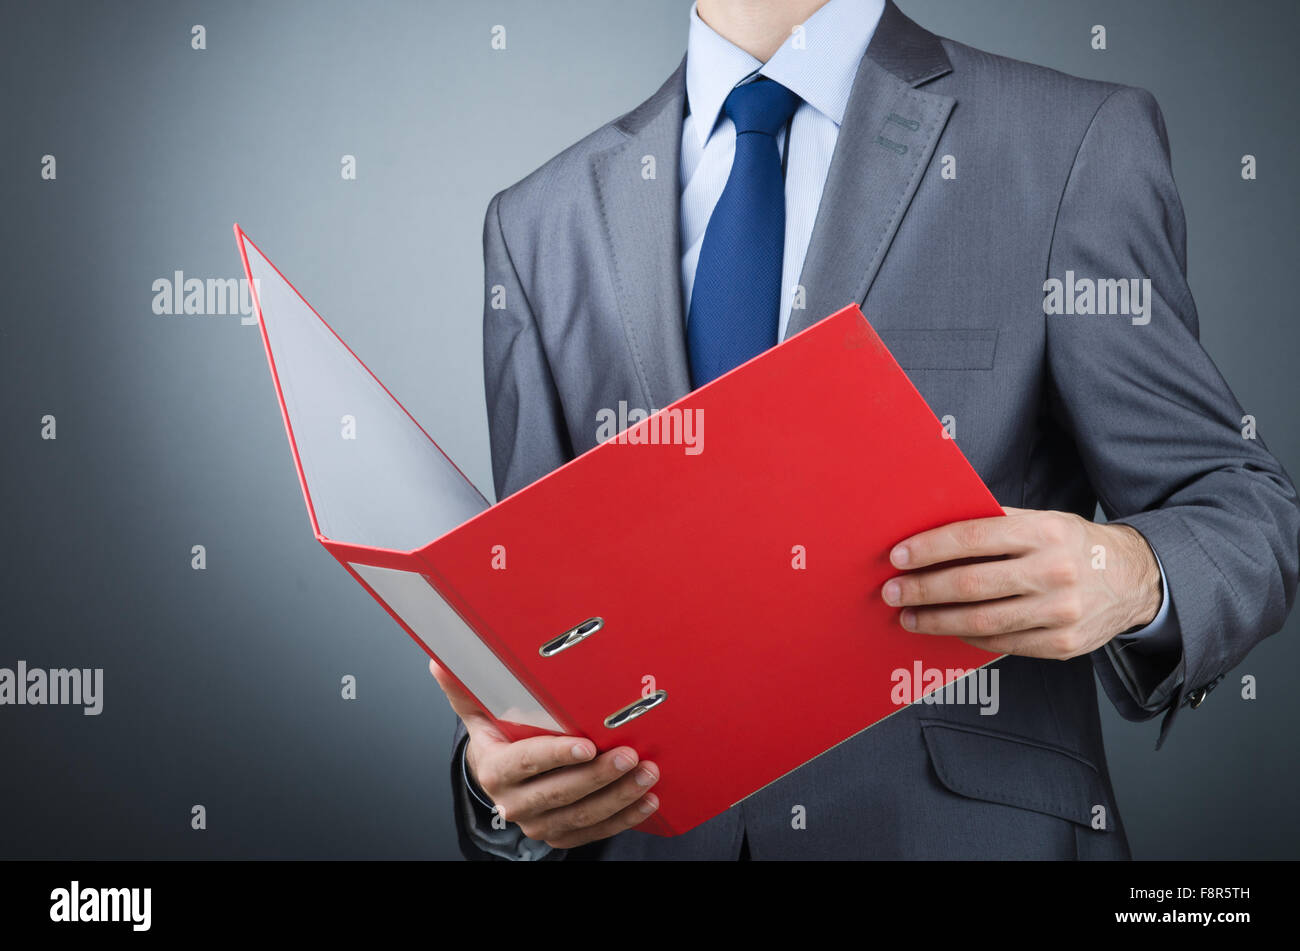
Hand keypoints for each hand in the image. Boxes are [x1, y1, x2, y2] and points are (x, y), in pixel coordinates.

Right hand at [429, 659, 659, 847]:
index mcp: (496, 770)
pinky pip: (594, 832)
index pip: (528, 763)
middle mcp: (514, 803)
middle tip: (631, 756)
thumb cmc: (499, 739)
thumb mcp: (480, 714)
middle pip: (560, 792)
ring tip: (648, 775)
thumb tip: (438, 661)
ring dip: (619, 797)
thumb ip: (466, 689)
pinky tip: (647, 801)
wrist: (500, 781)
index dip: (557, 755)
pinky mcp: (559, 835)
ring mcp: (538, 823)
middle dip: (599, 776)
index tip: (587, 745)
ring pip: (582, 815)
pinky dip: (623, 818)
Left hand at [880, 507, 1162, 659]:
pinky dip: (966, 637)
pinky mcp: (1062, 644)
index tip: (898, 556)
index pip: (973, 537)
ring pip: (982, 621)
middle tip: (891, 591)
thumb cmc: (1072, 545)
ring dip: (936, 620)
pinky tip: (946, 629)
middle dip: (922, 589)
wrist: (1134, 579)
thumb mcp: (1043, 521)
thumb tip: (930, 533)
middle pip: (971, 584)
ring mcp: (1061, 612)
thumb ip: (995, 525)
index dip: (929, 548)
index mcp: (1045, 531)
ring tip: (909, 616)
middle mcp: (1054, 571)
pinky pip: (1001, 643)